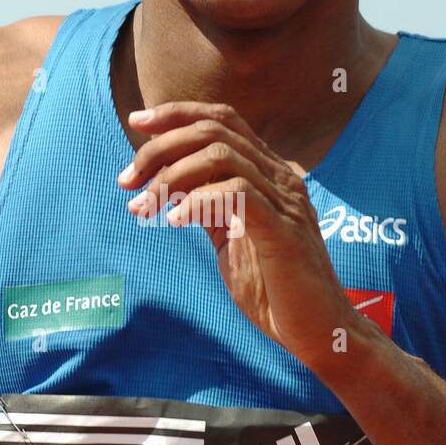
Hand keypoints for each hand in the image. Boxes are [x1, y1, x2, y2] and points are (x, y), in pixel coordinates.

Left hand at [118, 100, 353, 373]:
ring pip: (222, 157)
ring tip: (143, 207)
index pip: (222, 120)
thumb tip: (171, 189)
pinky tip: (175, 220)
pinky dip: (199, 200)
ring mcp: (286, 201)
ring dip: (171, 176)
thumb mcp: (232, 239)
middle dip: (160, 148)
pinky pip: (238, 194)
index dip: (177, 114)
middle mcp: (281, 177)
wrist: (319, 331)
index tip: (136, 121)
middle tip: (126, 180)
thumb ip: (210, 208)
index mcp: (270, 173)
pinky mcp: (284, 231)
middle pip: (214, 131)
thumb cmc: (276, 289)